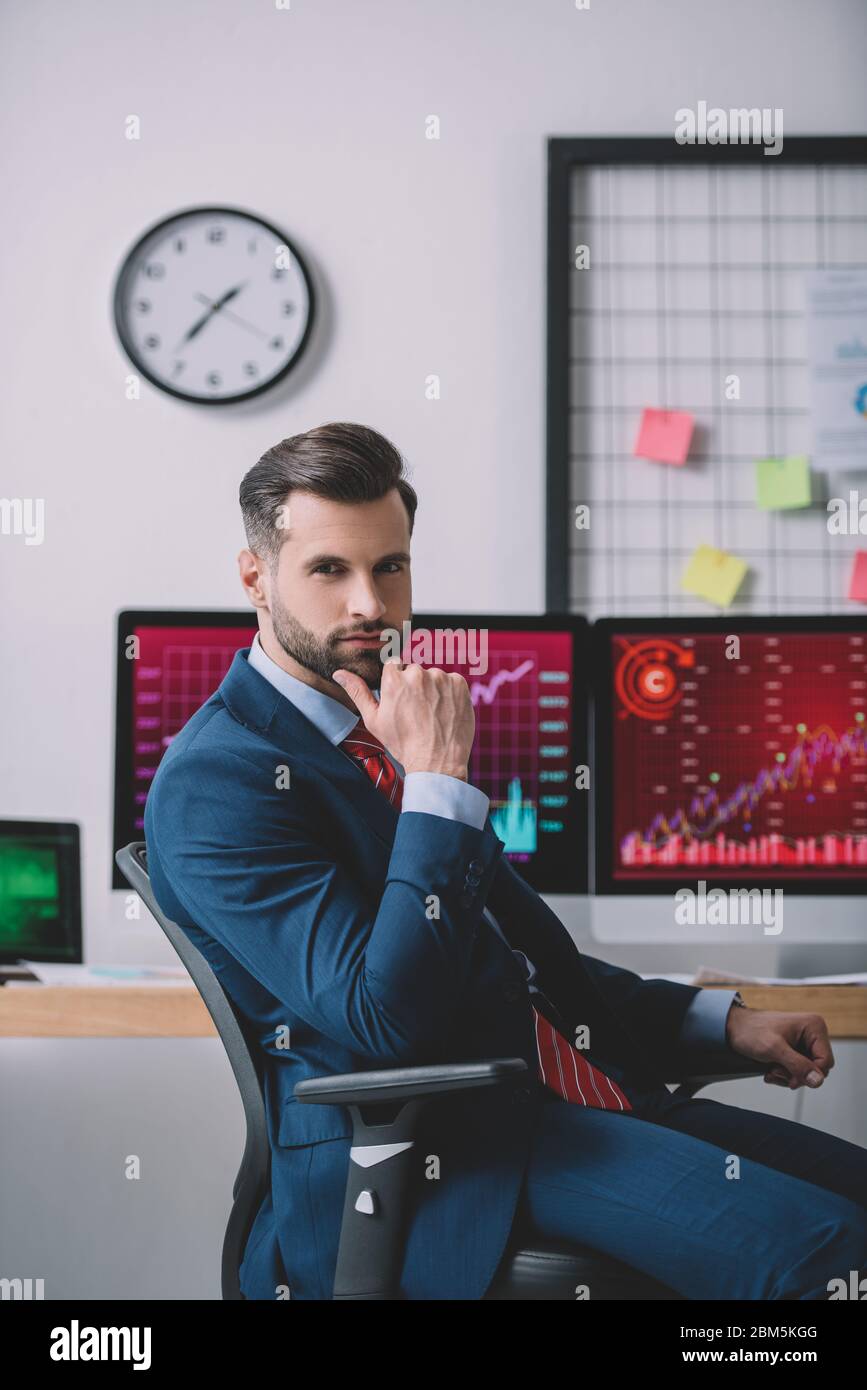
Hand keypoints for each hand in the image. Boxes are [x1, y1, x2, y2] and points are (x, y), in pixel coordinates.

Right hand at [332, 659, 474, 779]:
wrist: (437, 762)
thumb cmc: (403, 743)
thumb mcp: (374, 720)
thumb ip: (357, 692)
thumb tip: (339, 673)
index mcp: (393, 679)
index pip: (393, 666)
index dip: (397, 683)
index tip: (402, 700)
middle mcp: (417, 673)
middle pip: (414, 671)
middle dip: (415, 686)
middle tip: (417, 712)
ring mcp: (441, 677)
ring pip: (433, 676)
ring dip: (433, 689)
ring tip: (432, 714)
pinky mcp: (459, 684)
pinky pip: (452, 681)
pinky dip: (450, 693)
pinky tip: (445, 711)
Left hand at [725, 1006, 834, 1089]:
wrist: (733, 1028)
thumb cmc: (750, 1031)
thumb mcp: (773, 1049)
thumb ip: (797, 1065)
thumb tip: (817, 1080)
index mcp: (814, 1026)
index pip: (826, 1062)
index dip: (810, 1075)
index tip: (791, 1079)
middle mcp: (813, 1033)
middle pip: (818, 1069)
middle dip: (796, 1075)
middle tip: (776, 1071)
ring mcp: (804, 1042)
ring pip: (807, 1072)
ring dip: (788, 1076)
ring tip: (771, 1070)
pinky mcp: (796, 1049)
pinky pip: (798, 1071)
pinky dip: (785, 1074)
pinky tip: (771, 1069)